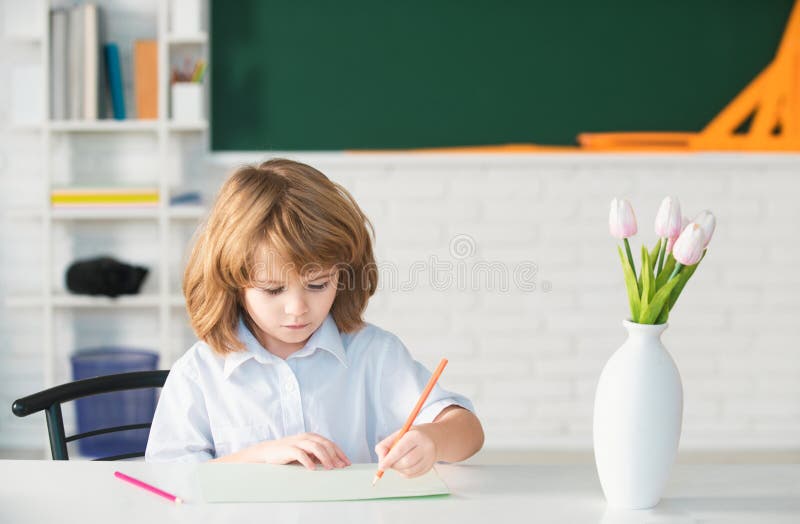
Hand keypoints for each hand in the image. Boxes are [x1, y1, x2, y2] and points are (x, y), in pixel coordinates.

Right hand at [217, 432, 350, 469]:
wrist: (268, 451)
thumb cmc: (289, 453)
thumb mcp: (306, 453)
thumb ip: (317, 456)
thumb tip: (334, 464)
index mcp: (312, 437)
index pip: (330, 444)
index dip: (340, 453)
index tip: (347, 463)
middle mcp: (306, 437)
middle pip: (325, 444)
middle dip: (335, 456)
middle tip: (341, 467)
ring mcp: (297, 442)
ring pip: (315, 447)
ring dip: (324, 458)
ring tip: (330, 468)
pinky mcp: (288, 449)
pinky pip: (300, 454)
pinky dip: (308, 461)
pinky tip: (312, 469)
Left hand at [374, 425, 437, 478]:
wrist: (434, 438)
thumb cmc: (412, 436)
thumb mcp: (399, 434)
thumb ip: (385, 445)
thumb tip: (381, 462)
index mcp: (416, 435)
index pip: (401, 449)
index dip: (389, 459)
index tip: (381, 466)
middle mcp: (425, 447)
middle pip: (406, 462)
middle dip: (393, 465)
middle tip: (388, 463)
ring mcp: (429, 458)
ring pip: (409, 471)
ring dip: (398, 470)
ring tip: (396, 462)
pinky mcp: (429, 467)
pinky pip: (412, 475)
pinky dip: (403, 473)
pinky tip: (403, 465)